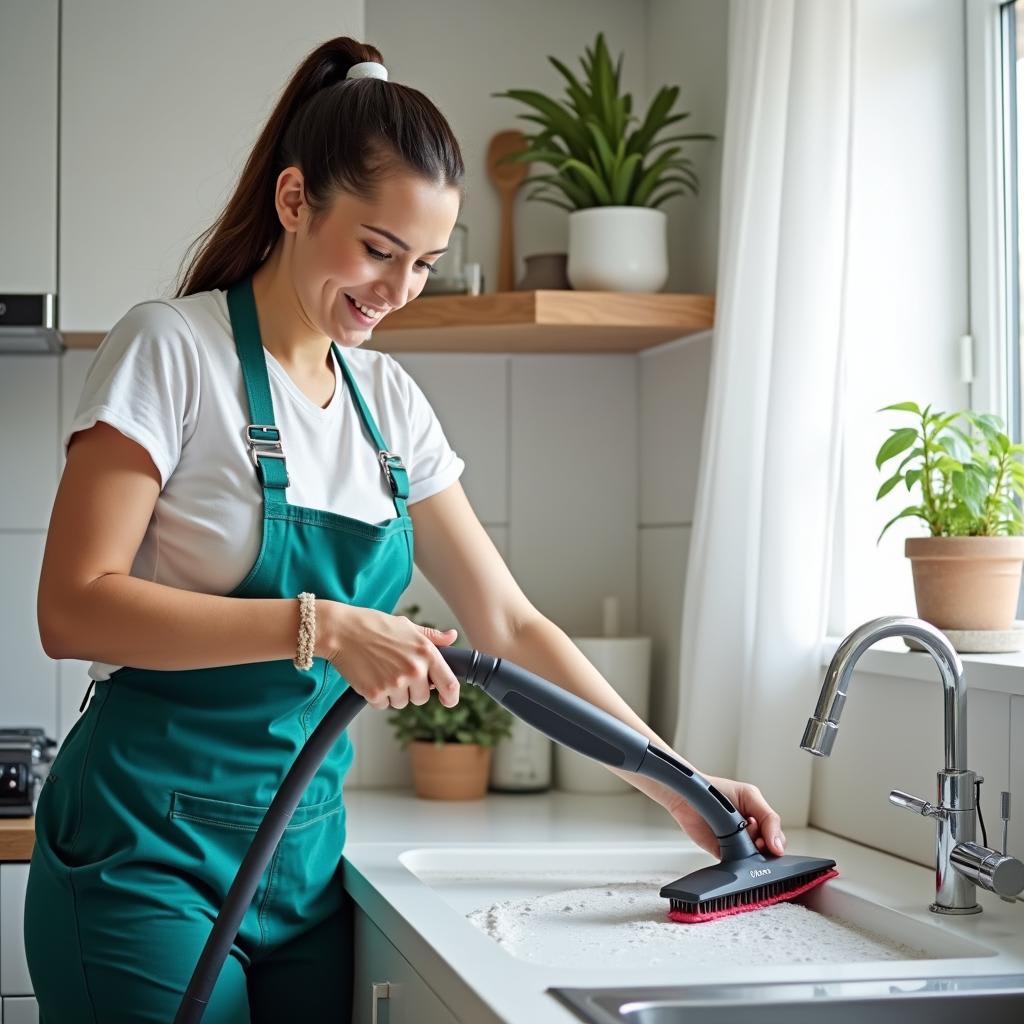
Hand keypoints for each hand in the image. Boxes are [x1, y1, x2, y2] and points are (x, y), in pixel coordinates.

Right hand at [319, 604, 460, 710]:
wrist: (341, 631)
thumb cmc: (373, 625)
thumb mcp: (407, 625)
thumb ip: (432, 636)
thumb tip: (452, 637)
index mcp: (426, 653)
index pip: (450, 685)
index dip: (451, 697)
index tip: (448, 700)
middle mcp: (414, 670)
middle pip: (422, 698)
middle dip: (413, 690)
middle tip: (397, 672)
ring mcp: (394, 683)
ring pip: (402, 703)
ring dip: (394, 693)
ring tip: (382, 671)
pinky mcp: (375, 693)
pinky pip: (382, 705)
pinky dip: (377, 696)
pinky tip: (370, 676)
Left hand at [665, 775, 784, 859]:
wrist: (689, 796)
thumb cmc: (717, 790)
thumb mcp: (749, 796)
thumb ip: (768, 817)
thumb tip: (778, 844)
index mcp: (760, 819)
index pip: (778, 838)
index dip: (776, 842)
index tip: (771, 844)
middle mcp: (751, 833)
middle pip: (768, 852)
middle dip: (764, 849)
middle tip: (756, 842)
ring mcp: (737, 844)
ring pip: (753, 860)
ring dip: (750, 855)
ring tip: (740, 840)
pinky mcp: (723, 853)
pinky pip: (735, 865)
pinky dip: (736, 862)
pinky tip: (731, 849)